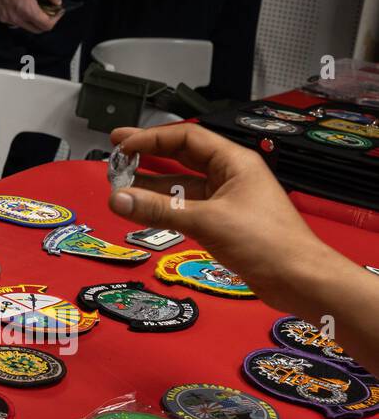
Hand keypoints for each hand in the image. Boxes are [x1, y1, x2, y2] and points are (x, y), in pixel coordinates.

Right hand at [0, 0, 60, 33]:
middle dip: (44, 22)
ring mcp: (4, 18)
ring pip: (22, 26)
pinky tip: (16, 5)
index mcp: (28, 11)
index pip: (46, 26)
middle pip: (35, 29)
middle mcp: (16, 19)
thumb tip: (57, 2)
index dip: (55, 19)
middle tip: (46, 10)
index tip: (57, 11)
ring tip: (29, 7)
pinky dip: (16, 16)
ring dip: (29, 20)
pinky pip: (9, 21)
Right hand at [104, 123, 320, 310]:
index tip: (124, 145)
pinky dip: (164, 207)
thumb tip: (121, 199)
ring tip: (124, 184)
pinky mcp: (223, 223)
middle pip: (182, 156)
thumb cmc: (272, 244)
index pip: (185, 137)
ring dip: (153, 184)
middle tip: (118, 151)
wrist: (300, 280)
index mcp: (234, 162)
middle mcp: (230, 176)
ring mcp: (227, 200)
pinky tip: (145, 210)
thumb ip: (159, 209)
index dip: (151, 138)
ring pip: (181, 184)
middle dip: (148, 154)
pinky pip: (186, 207)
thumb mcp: (207, 221)